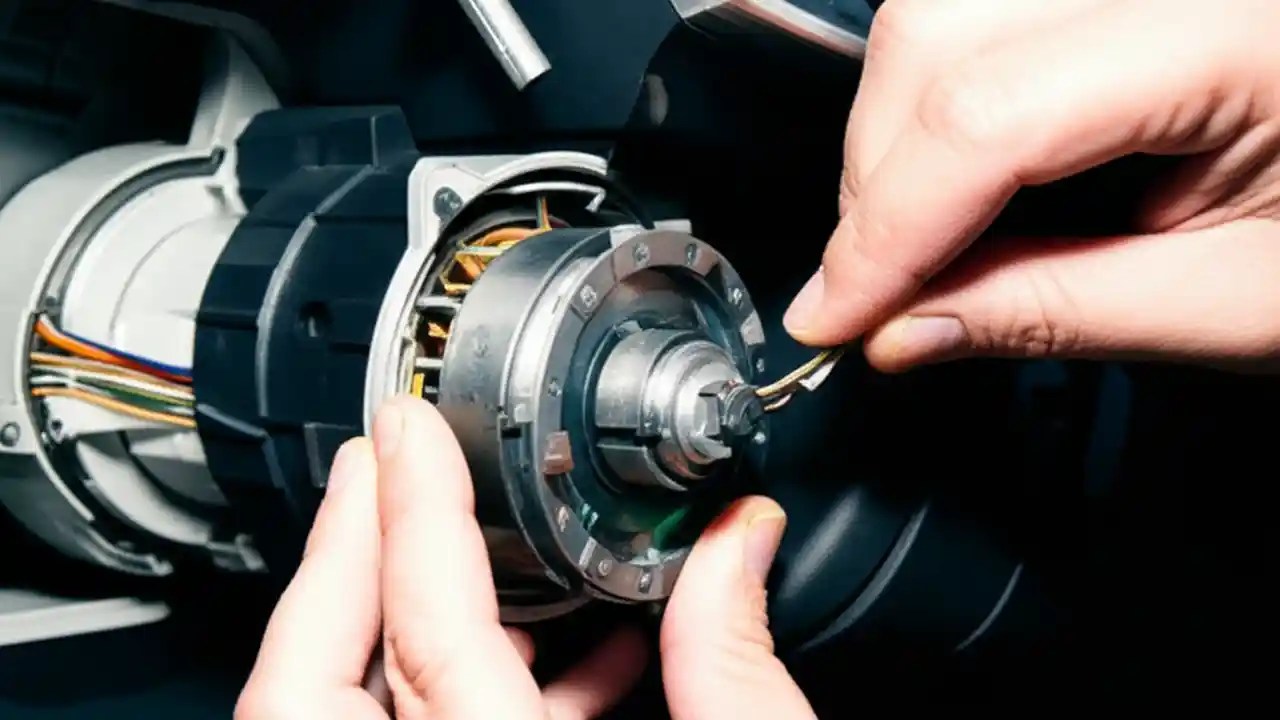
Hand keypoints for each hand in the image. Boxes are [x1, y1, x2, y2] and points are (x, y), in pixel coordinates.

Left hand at [236, 396, 816, 718]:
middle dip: (347, 554)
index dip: (411, 513)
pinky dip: (463, 681)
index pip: (428, 634)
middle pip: (321, 677)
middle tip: (378, 463)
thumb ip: (739, 669)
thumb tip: (741, 543)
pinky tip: (546, 648)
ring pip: (351, 707)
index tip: (399, 430)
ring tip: (445, 529)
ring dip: (396, 611)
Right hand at [784, 0, 1279, 371]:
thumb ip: (1056, 313)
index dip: (885, 228)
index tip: (833, 317)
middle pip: (933, 38)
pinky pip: (970, 16)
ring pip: (930, 15)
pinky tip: (963, 180)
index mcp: (1236, 28)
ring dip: (894, 140)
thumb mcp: (1241, 299)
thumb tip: (902, 331)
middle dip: (878, 185)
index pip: (989, 115)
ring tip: (932, 240)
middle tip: (883, 295)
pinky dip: (933, 104)